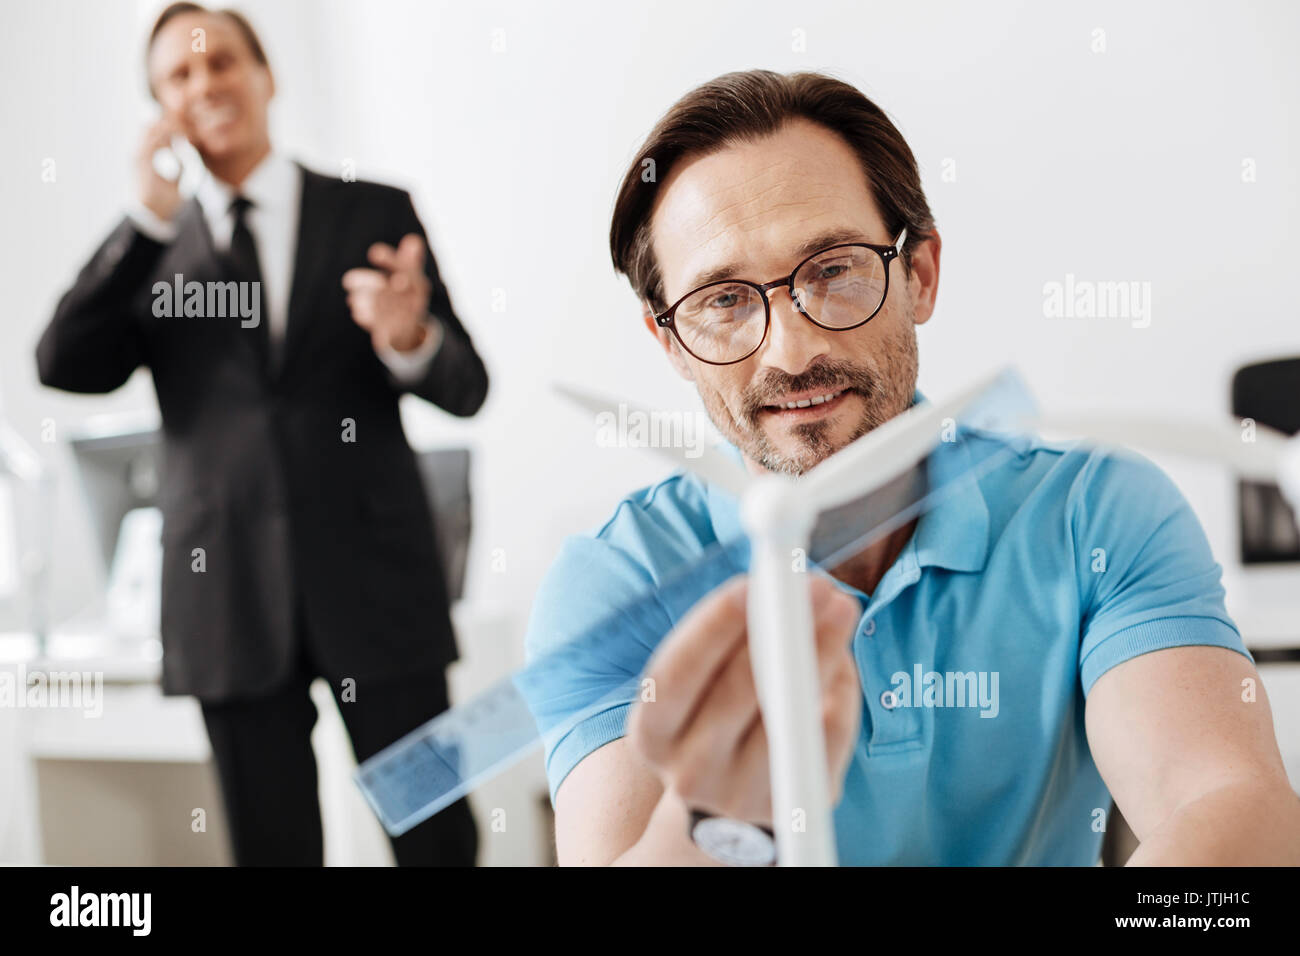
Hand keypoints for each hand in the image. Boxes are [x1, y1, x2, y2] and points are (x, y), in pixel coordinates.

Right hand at [137, 115, 184, 221]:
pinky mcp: (140, 158)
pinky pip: (153, 137)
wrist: (154, 216)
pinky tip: (184, 135)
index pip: (159, 132)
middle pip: (155, 124)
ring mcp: (139, 154)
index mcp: (148, 157)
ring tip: (190, 127)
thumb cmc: (165, 202)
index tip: (194, 129)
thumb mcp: (177, 182)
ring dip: (172, 124)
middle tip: (194, 123)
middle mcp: (142, 152)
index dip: (176, 127)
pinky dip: (168, 132)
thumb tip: (187, 157)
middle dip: (174, 121)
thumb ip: (180, 168)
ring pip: (153, 126)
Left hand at [341, 234, 431, 353]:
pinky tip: (357, 311)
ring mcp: (406, 318)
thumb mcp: (411, 277)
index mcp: (418, 283)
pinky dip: (364, 315)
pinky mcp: (394, 334)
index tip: (373, 253)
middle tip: (347, 280)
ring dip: (361, 299)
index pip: (405, 268)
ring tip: (353, 298)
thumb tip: (413, 240)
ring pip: (379, 305)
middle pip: (388, 287)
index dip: (389, 260)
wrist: (410, 332)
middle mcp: (415, 300)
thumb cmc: (408, 297)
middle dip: (367, 282)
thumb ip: (409, 260)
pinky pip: (376, 324)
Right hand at [627, 574, 860, 826]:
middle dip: (783, 630)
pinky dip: (839, 697)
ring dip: (821, 654)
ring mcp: (742, 797)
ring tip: (840, 610)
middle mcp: (689, 771)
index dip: (713, 627)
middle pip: (738, 693)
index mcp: (654, 733)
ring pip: (788, 717)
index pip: (676, 675)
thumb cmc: (713, 719)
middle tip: (818, 585)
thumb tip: (784, 591)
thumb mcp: (698, 687)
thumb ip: (730, 640)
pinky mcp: (791, 810)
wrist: (723, 810)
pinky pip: (825, 744)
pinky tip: (843, 660)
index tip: (752, 583)